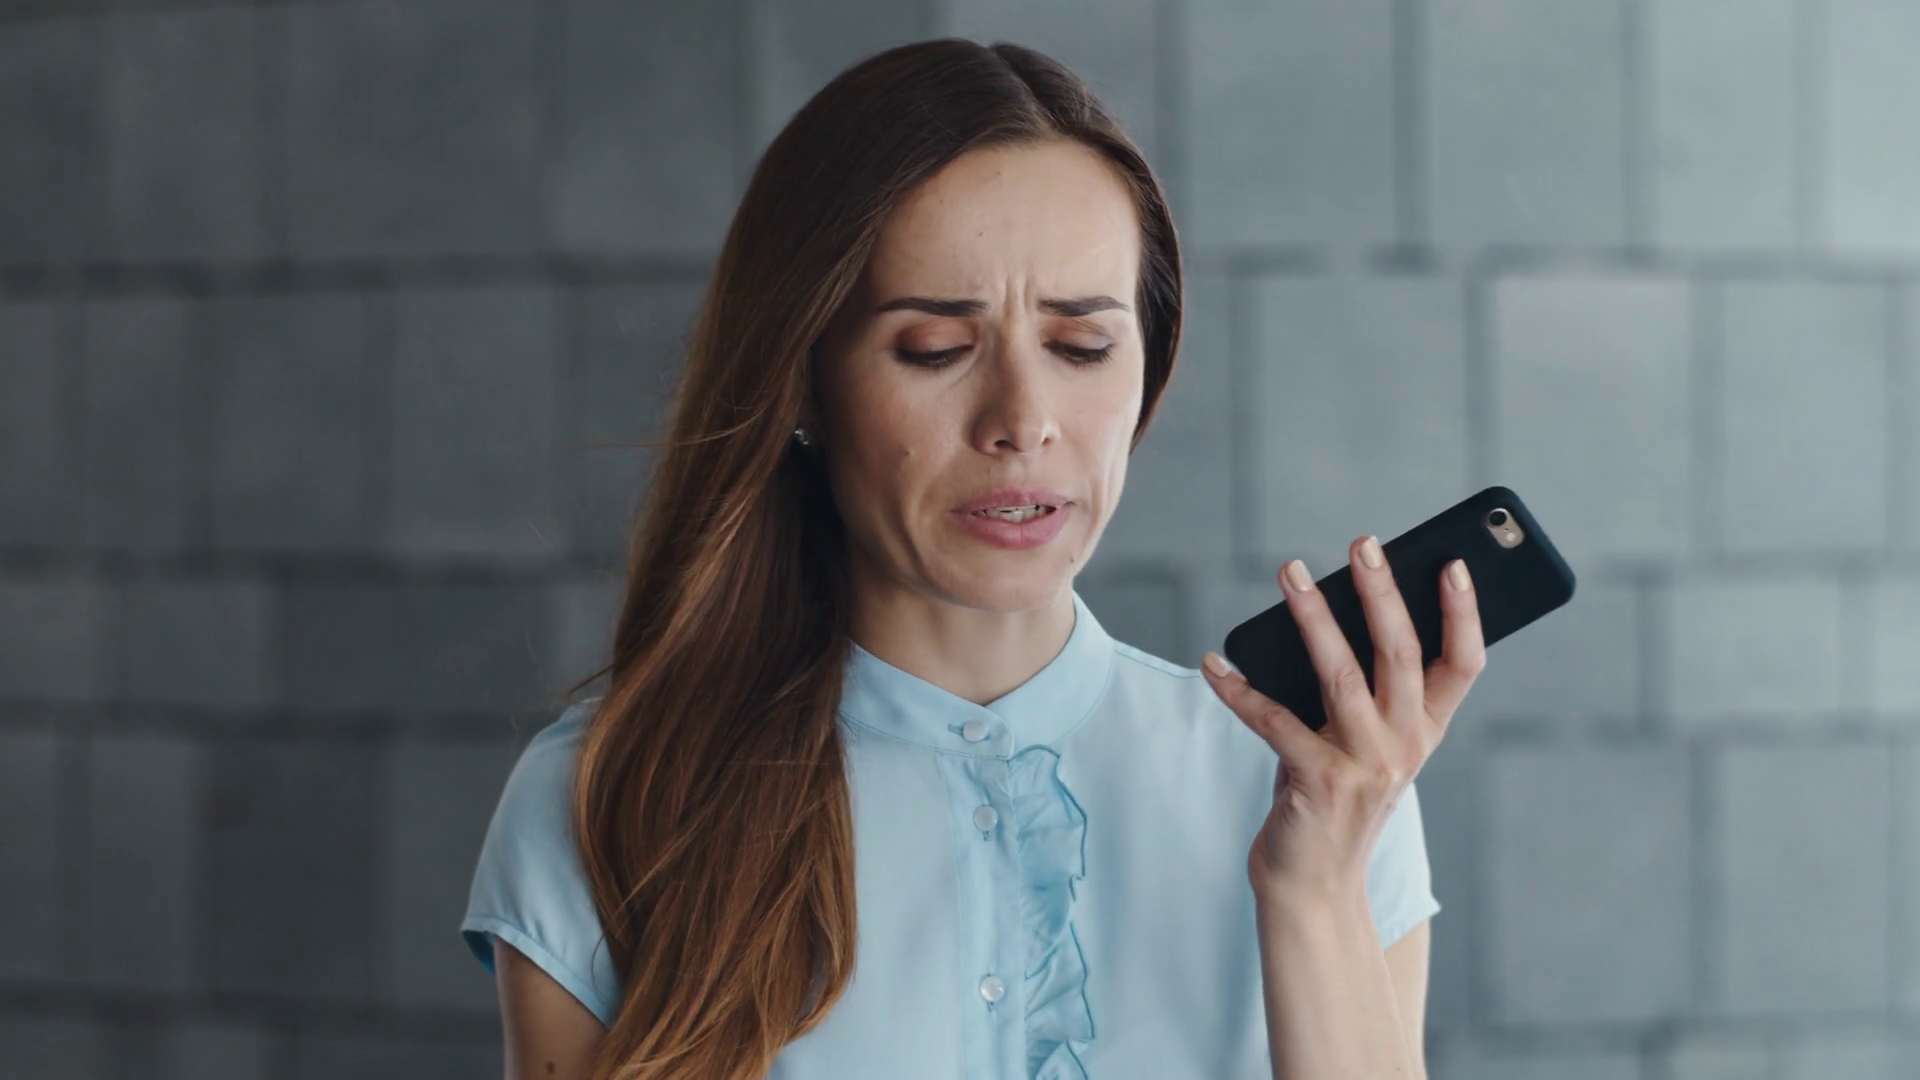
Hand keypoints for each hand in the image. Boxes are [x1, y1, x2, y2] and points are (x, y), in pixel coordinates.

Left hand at [1201, 535, 1485, 902]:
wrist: (1315, 885)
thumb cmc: (1334, 798)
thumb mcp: (1365, 744)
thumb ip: (1361, 690)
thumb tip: (1321, 610)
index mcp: (1425, 731)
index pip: (1464, 665)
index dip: (1465, 615)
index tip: (1452, 564)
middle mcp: (1405, 745)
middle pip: (1402, 654)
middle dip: (1382, 593)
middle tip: (1364, 544)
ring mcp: (1365, 765)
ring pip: (1342, 675)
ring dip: (1313, 618)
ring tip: (1290, 572)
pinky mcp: (1318, 782)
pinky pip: (1274, 721)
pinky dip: (1239, 689)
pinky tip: (1213, 664)